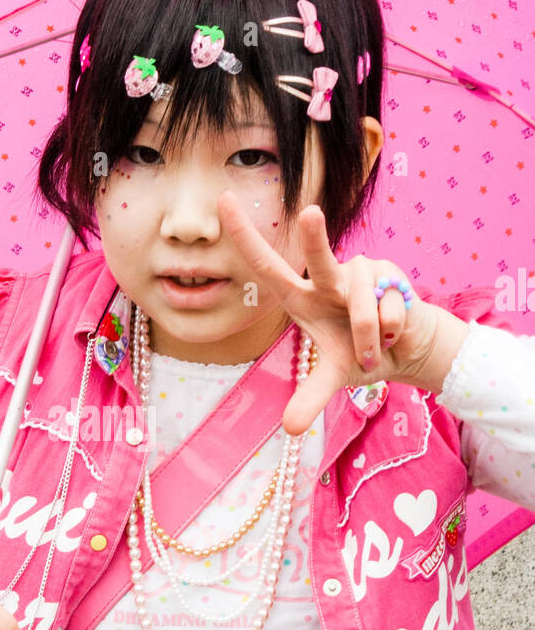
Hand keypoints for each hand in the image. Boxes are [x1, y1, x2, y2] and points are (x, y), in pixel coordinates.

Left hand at [219, 192, 444, 436]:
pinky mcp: (391, 275)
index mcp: (301, 296)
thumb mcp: (331, 377)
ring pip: (363, 309)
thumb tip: (290, 431)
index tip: (223, 198)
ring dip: (368, 341)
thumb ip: (309, 399)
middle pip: (320, 259)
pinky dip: (390, 334)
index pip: (266, 264)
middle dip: (316, 238)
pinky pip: (389, 312)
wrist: (406, 351)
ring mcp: (360, 273)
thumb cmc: (358, 353)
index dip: (244, 234)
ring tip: (372, 350)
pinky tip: (393, 331)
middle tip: (310, 212)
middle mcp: (328, 279)